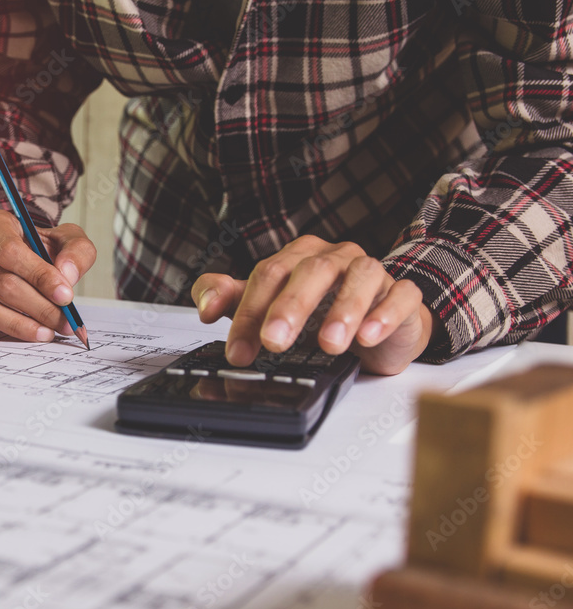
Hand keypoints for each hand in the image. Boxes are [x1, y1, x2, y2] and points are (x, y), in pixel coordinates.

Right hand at [0, 209, 95, 341]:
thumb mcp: (64, 239)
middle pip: (1, 283)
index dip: (40, 277)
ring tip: (44, 334)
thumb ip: (76, 251)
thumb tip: (67, 276)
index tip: (66, 297)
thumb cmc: (35, 248)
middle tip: (63, 324)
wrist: (10, 254)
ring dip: (15, 325)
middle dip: (38, 308)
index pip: (11, 252)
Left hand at [190, 235, 436, 374]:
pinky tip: (369, 336)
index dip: (249, 313)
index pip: (268, 275)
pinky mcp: (404, 295)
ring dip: (343, 310)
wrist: (379, 326)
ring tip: (329, 343)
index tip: (238, 351)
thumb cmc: (322, 313)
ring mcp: (373, 273)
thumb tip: (205, 307)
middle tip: (274, 341)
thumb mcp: (270, 308)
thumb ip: (233, 301)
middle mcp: (335, 258)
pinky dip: (385, 315)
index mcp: (299, 257)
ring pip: (360, 278)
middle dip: (290, 307)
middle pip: (311, 271)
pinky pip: (400, 296)